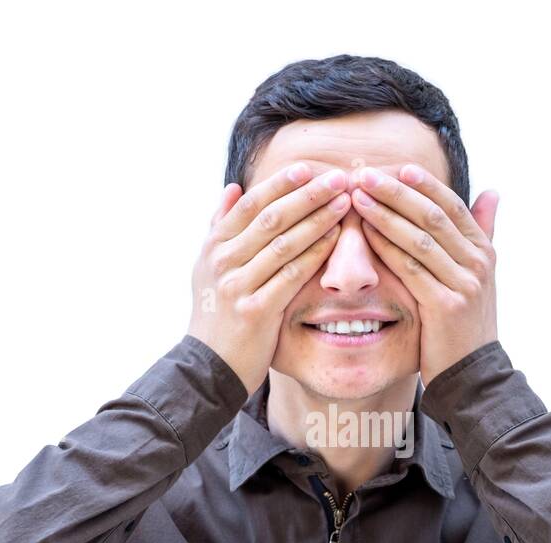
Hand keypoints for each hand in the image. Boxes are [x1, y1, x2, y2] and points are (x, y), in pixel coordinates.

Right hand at [188, 162, 352, 394]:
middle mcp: (223, 261)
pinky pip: (291, 275)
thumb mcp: (207, 267)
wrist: (208, 367)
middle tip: (339, 177)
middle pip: (271, 217)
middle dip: (308, 194)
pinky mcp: (255, 311)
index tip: (310, 168)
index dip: (281, 184)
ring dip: (318, 219)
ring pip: (284, 243)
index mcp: (214, 246)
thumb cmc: (215, 316)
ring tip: (344, 202)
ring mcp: (238, 286)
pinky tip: (336, 240)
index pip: (250, 204)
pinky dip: (314, 255)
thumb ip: (220, 226)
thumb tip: (232, 188)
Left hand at [347, 164, 499, 384]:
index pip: (452, 206)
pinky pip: (410, 268)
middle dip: (397, 192)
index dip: (423, 185)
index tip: (396, 167)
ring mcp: (464, 284)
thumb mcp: (480, 276)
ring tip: (358, 196)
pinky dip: (386, 246)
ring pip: (419, 238)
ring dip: (386, 213)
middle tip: (366, 174)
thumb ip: (484, 232)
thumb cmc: (465, 323)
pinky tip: (364, 232)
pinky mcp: (445, 306)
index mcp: (484, 251)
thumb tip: (492, 192)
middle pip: (433, 216)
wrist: (471, 374)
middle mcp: (478, 263)